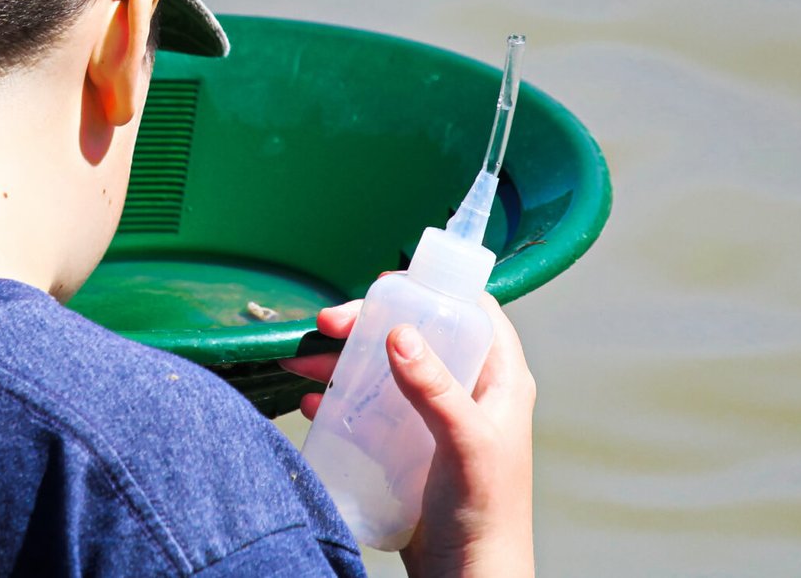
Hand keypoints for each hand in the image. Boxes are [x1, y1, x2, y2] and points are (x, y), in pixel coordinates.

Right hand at [281, 291, 535, 577]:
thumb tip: (400, 333)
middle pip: (415, 334)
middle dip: (368, 323)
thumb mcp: (464, 443)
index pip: (470, 310)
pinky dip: (339, 398)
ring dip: (343, 359)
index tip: (385, 285)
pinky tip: (313, 403)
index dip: (431, 288)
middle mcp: (468, 390)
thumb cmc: (487, 514)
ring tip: (300, 361)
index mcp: (499, 378)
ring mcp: (435, 418)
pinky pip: (368, 409)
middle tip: (328, 324)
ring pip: (384, 368)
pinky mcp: (408, 447)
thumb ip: (435, 389)